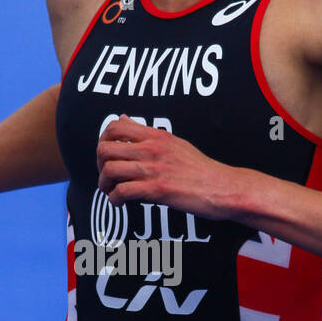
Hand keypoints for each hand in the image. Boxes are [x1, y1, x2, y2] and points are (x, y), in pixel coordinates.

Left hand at [96, 116, 234, 220]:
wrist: (222, 187)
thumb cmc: (199, 168)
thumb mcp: (173, 142)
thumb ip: (146, 132)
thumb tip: (122, 118)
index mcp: (155, 136)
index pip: (114, 126)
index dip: (102, 141)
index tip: (107, 155)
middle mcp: (152, 149)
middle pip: (105, 149)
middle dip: (99, 165)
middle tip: (107, 176)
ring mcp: (154, 169)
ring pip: (110, 170)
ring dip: (104, 184)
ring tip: (111, 191)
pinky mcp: (157, 190)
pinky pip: (122, 192)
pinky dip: (114, 199)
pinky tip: (120, 202)